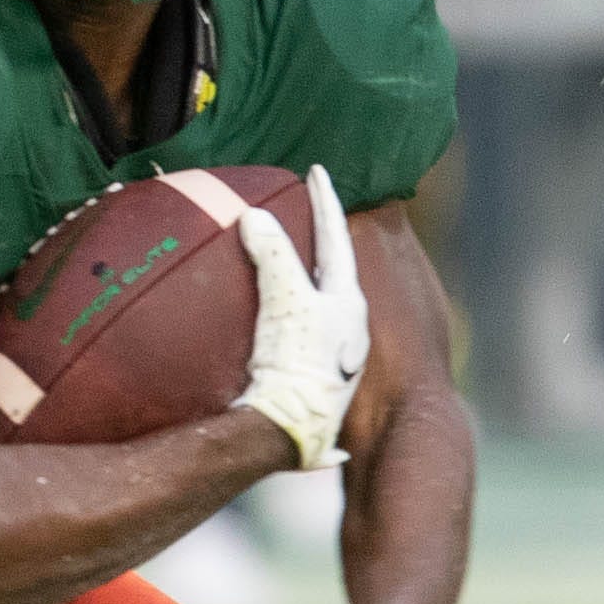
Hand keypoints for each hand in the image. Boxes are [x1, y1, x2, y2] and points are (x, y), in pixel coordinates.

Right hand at [234, 166, 369, 467]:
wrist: (291, 432)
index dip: (326, 201)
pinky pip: (297, 329)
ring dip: (303, 278)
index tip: (316, 171)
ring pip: (320, 302)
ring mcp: (330, 355)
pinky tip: (266, 321)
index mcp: (348, 302)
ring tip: (284, 261)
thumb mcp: (286, 303)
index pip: (336, 237)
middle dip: (320, 240)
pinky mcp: (309, 378)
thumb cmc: (298, 365)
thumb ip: (274, 256)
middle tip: (304, 212)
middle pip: (334, 269)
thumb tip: (254, 215)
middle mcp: (346, 326)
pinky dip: (284, 312)